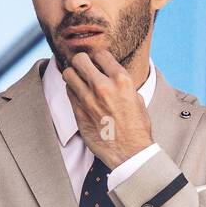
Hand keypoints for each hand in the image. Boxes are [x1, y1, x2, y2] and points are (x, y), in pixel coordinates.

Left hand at [61, 49, 153, 169]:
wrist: (130, 153)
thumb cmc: (137, 127)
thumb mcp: (136, 98)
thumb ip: (122, 84)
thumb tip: (112, 75)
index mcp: (121, 80)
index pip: (100, 54)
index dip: (97, 58)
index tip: (97, 63)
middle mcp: (103, 86)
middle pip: (79, 60)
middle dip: (80, 62)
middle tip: (83, 69)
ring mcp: (88, 100)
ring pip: (68, 74)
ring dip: (72, 76)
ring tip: (78, 82)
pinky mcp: (78, 113)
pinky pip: (68, 93)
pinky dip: (72, 92)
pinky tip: (79, 97)